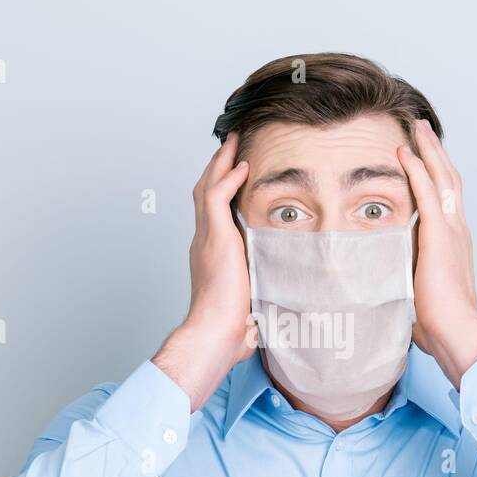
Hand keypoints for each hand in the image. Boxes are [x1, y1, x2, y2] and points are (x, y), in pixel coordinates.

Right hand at [153, 133, 256, 411]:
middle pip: (205, 191)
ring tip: (234, 143)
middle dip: (218, 166)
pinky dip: (227, 178)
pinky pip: (215, 197)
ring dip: (221, 163)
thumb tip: (273, 311)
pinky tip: (241, 165)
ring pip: (206, 187)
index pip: (214, 211)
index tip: (238, 172)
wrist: (216, 334)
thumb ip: (259, 295)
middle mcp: (204, 241)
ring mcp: (206, 238)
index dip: (222, 188)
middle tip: (233, 144)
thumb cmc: (231, 329)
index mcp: (211, 253)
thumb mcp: (251, 302)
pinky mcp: (214, 238)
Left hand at [396, 119, 476, 389]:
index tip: (423, 157)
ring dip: (427, 150)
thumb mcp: (417, 292)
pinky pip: (428, 192)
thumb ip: (404, 278)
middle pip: (449, 178)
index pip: (446, 199)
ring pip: (442, 177)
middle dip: (434, 151)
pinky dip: (417, 169)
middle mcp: (458, 230)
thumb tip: (380, 283)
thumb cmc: (437, 324)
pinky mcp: (439, 235)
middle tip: (421, 128)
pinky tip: (404, 151)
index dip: (436, 175)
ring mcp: (452, 230)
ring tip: (416, 128)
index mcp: (453, 243)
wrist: (455, 332)